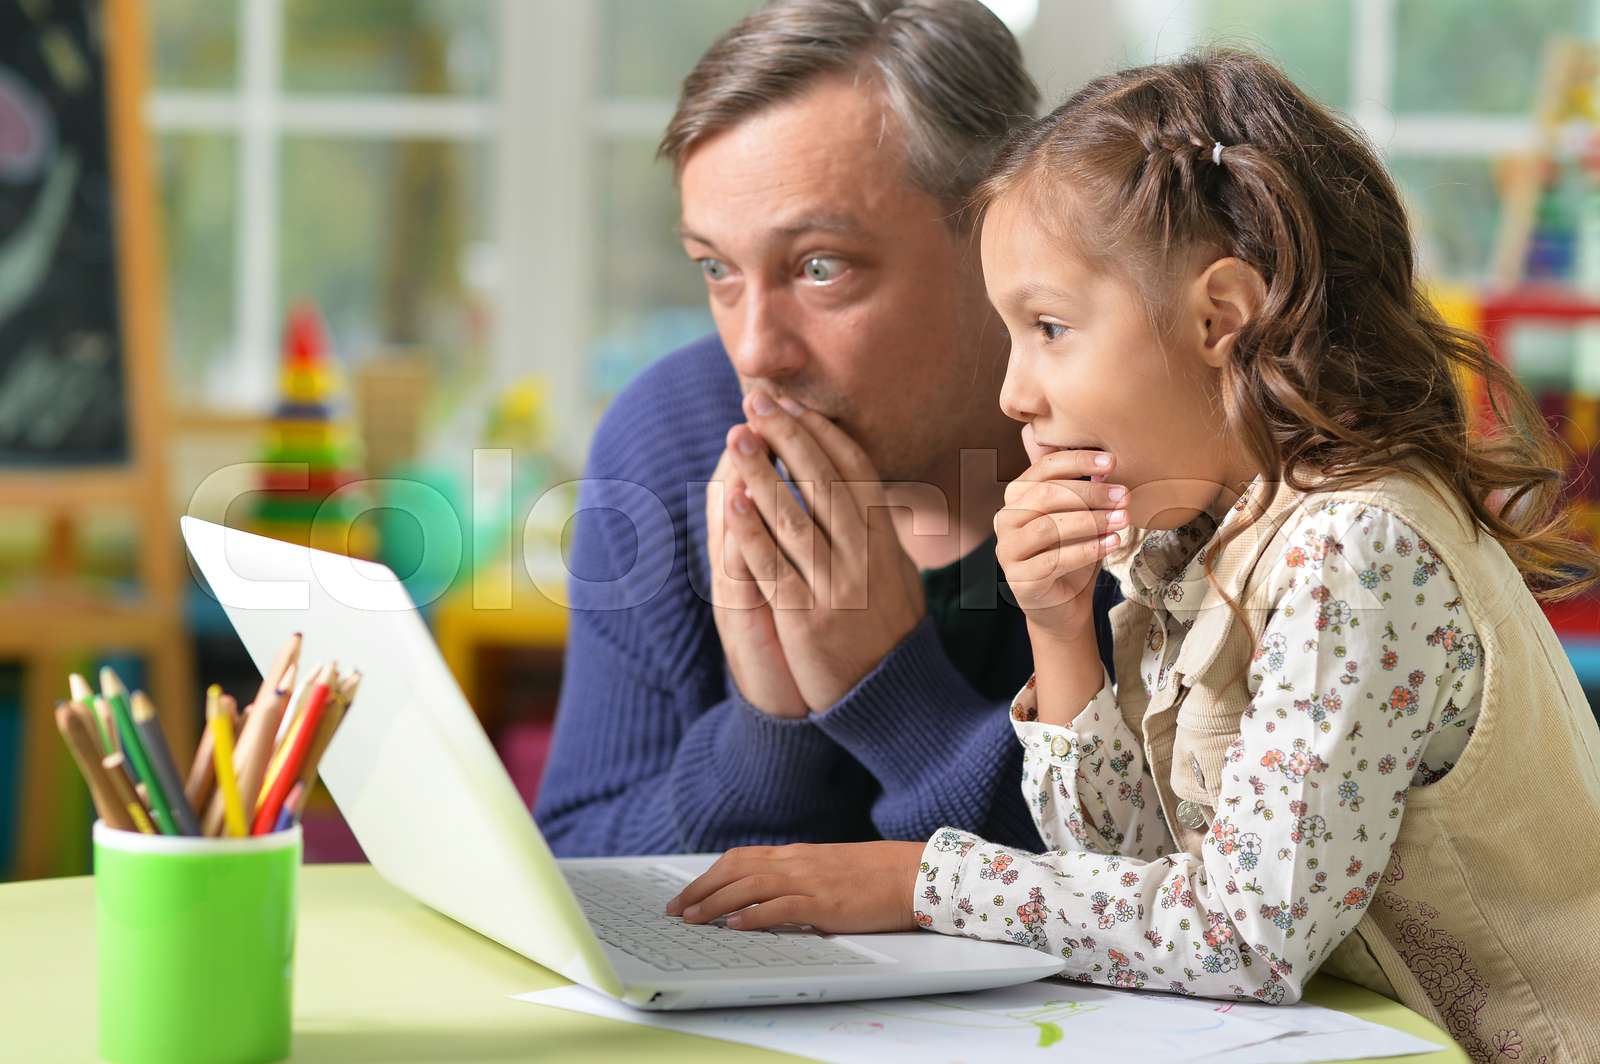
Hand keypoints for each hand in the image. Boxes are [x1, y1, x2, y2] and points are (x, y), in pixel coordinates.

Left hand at [665, 841, 925, 932]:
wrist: (913, 874)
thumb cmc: (875, 875)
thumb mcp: (829, 870)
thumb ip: (800, 877)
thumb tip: (771, 896)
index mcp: (797, 855)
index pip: (740, 859)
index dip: (708, 876)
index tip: (687, 894)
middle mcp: (797, 862)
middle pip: (735, 869)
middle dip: (700, 889)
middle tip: (676, 910)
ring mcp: (810, 881)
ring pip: (749, 886)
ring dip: (715, 903)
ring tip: (693, 918)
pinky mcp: (825, 903)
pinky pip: (781, 907)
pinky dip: (753, 916)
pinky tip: (734, 925)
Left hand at [721, 391, 924, 711]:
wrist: (893, 699)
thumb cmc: (887, 633)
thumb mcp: (895, 573)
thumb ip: (877, 531)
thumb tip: (863, 485)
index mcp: (884, 540)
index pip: (856, 470)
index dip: (822, 433)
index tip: (792, 404)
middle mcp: (865, 557)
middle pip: (824, 482)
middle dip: (788, 436)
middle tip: (756, 400)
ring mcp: (837, 587)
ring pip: (796, 517)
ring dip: (763, 472)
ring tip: (736, 435)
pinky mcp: (807, 618)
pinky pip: (775, 566)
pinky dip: (753, 531)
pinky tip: (732, 500)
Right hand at [995, 449, 1127, 641]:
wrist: (1063, 606)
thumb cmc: (1071, 553)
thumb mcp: (1080, 517)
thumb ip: (1084, 491)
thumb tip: (1107, 463)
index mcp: (1017, 497)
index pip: (1043, 469)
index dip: (1077, 461)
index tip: (1112, 462)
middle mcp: (1006, 520)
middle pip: (1045, 495)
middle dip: (1089, 492)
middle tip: (1124, 495)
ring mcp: (1008, 551)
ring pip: (1048, 527)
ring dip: (1091, 521)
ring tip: (1123, 520)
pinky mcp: (1020, 580)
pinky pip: (1054, 560)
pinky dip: (1087, 549)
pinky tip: (1112, 543)